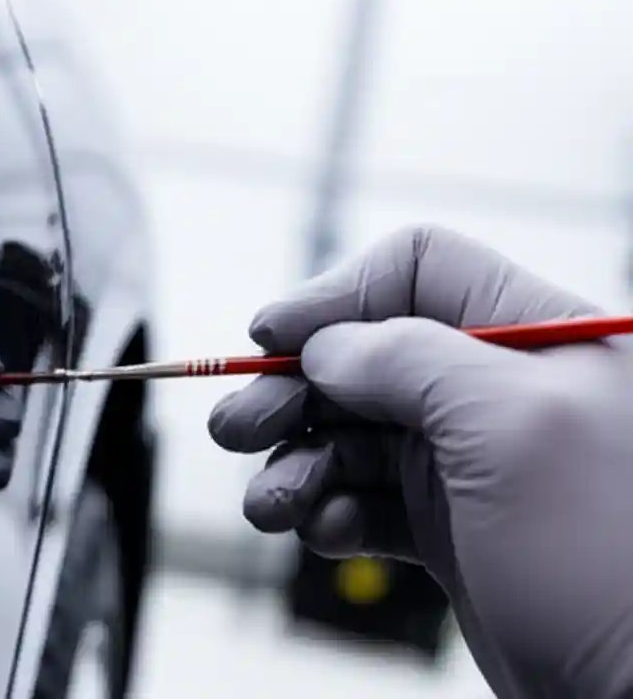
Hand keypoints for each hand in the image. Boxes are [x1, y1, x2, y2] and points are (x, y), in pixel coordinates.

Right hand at [209, 226, 632, 696]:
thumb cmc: (609, 561)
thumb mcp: (513, 428)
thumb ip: (411, 361)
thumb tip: (326, 348)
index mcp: (539, 339)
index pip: (419, 271)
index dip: (335, 295)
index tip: (269, 339)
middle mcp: (497, 390)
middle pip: (363, 357)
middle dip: (291, 391)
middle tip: (236, 432)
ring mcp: (469, 461)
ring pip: (350, 432)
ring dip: (295, 462)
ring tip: (269, 506)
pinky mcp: (448, 525)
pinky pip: (363, 498)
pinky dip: (328, 512)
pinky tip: (325, 534)